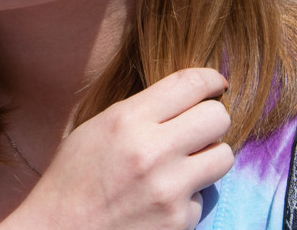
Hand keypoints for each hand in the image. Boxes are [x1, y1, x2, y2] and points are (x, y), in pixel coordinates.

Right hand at [8, 69, 232, 229]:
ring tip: (181, 165)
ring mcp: (169, 189)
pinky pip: (203, 197)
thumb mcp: (96, 128)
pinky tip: (159, 200)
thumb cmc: (73, 178)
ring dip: (207, 157)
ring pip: (223, 156)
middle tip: (197, 129)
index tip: (214, 84)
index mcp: (126, 120)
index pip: (189, 84)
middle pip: (218, 117)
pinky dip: (187, 197)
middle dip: (211, 120)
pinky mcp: (179, 220)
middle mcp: (151, 151)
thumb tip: (186, 98)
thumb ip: (140, 111)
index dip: (209, 79)